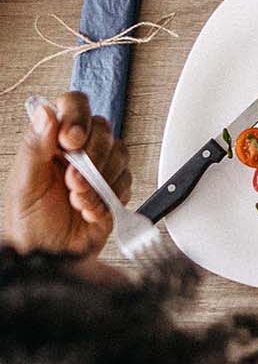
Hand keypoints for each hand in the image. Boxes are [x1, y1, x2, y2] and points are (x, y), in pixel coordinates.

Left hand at [5, 93, 130, 257]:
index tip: (71, 141)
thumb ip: (35, 147)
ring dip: (98, 179)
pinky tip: (88, 208)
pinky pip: (126, 180)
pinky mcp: (116, 188)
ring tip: (77, 198)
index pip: (73, 106)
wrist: (50, 257)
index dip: (77, 117)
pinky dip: (107, 197)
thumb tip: (45, 113)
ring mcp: (100, 168)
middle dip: (91, 156)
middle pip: (103, 128)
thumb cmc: (30, 225)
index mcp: (53, 141)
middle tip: (72, 179)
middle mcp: (79, 151)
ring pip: (119, 152)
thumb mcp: (24, 184)